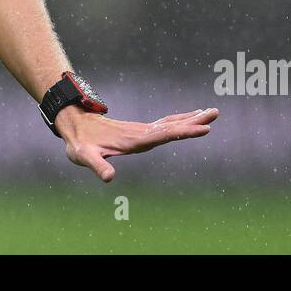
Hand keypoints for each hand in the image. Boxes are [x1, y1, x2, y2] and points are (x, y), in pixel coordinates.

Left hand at [54, 107, 218, 181]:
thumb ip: (98, 166)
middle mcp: (140, 133)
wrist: (74, 125)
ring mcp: (141, 131)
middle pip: (172, 126)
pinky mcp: (139, 131)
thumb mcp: (85, 157)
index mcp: (133, 139)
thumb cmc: (79, 144)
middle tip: (215, 113)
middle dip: (194, 121)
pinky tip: (188, 119)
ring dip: (190, 118)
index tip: (202, 127)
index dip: (183, 131)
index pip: (163, 135)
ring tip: (211, 112)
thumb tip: (109, 179)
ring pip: (170, 123)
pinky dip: (179, 121)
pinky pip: (164, 125)